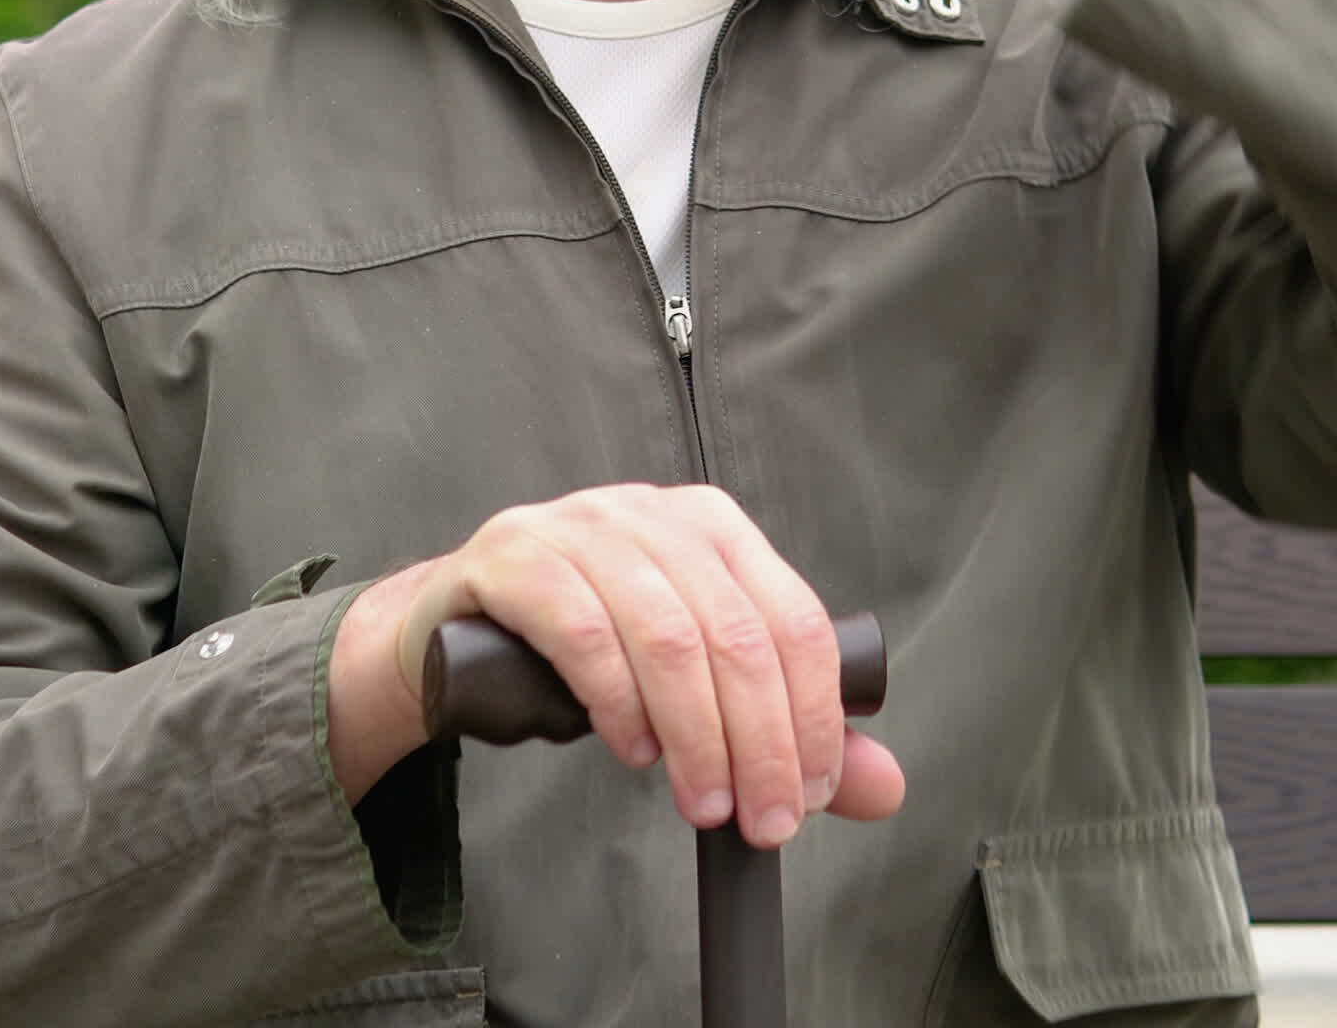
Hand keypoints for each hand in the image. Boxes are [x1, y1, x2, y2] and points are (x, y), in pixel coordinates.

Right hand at [329, 484, 906, 846]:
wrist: (451, 633)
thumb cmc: (586, 651)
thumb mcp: (694, 684)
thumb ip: (785, 731)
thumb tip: (884, 788)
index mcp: (714, 529)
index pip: (794, 621)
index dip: (813, 717)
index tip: (810, 795)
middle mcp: (653, 513)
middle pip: (735, 634)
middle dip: (759, 742)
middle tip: (763, 822)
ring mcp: (580, 526)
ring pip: (667, 636)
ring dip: (697, 737)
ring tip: (703, 802)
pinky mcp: (515, 557)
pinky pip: (583, 630)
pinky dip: (620, 702)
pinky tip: (635, 749)